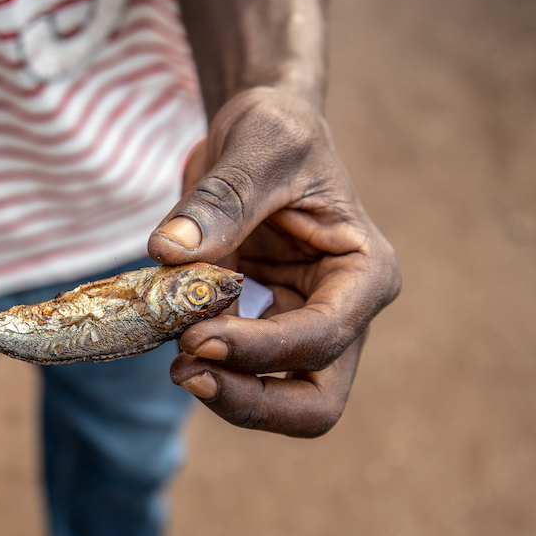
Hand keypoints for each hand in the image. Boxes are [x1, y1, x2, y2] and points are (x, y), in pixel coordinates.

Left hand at [148, 87, 400, 436]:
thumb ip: (220, 199)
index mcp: (364, 272)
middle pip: (316, 404)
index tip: (197, 336)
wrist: (259, 134)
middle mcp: (345, 314)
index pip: (324, 337)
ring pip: (279, 403)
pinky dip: (207, 369)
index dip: (261, 350)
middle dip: (252, 402)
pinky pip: (240, 375)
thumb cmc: (276, 131)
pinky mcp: (264, 334)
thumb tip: (171, 251)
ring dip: (225, 393)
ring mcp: (305, 332)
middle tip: (187, 370)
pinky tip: (172, 338)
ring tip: (174, 358)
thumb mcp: (257, 145)